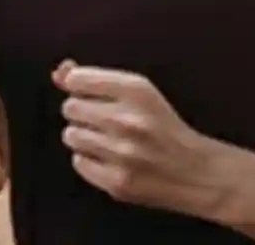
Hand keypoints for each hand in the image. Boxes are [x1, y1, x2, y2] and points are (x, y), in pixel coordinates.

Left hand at [52, 60, 238, 219]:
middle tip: (103, 120)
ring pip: (71, 135)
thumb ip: (96, 80)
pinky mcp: (116, 182)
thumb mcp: (141, 93)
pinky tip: (109, 159)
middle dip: (82, 112)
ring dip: (84, 137)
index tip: (88, 93)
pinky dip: (90, 160)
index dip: (78, 86)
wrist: (195, 172)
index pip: (77, 80)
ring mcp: (121, 153)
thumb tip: (59, 72)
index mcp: (137, 90)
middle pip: (70, 107)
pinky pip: (78, 162)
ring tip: (107, 141)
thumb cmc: (165, 128)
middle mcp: (127, 119)